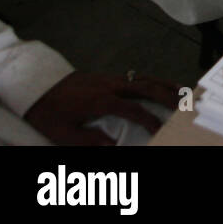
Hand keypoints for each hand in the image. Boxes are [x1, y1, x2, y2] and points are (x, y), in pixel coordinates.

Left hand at [25, 72, 180, 145]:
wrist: (37, 86)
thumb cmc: (50, 112)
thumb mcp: (62, 133)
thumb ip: (88, 140)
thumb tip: (113, 146)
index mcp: (100, 100)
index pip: (132, 109)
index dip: (149, 119)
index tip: (160, 130)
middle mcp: (110, 85)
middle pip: (146, 87)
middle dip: (168, 97)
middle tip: (185, 105)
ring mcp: (111, 78)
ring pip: (145, 79)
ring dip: (165, 85)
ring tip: (183, 92)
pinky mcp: (109, 77)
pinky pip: (138, 77)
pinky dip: (155, 80)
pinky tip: (163, 85)